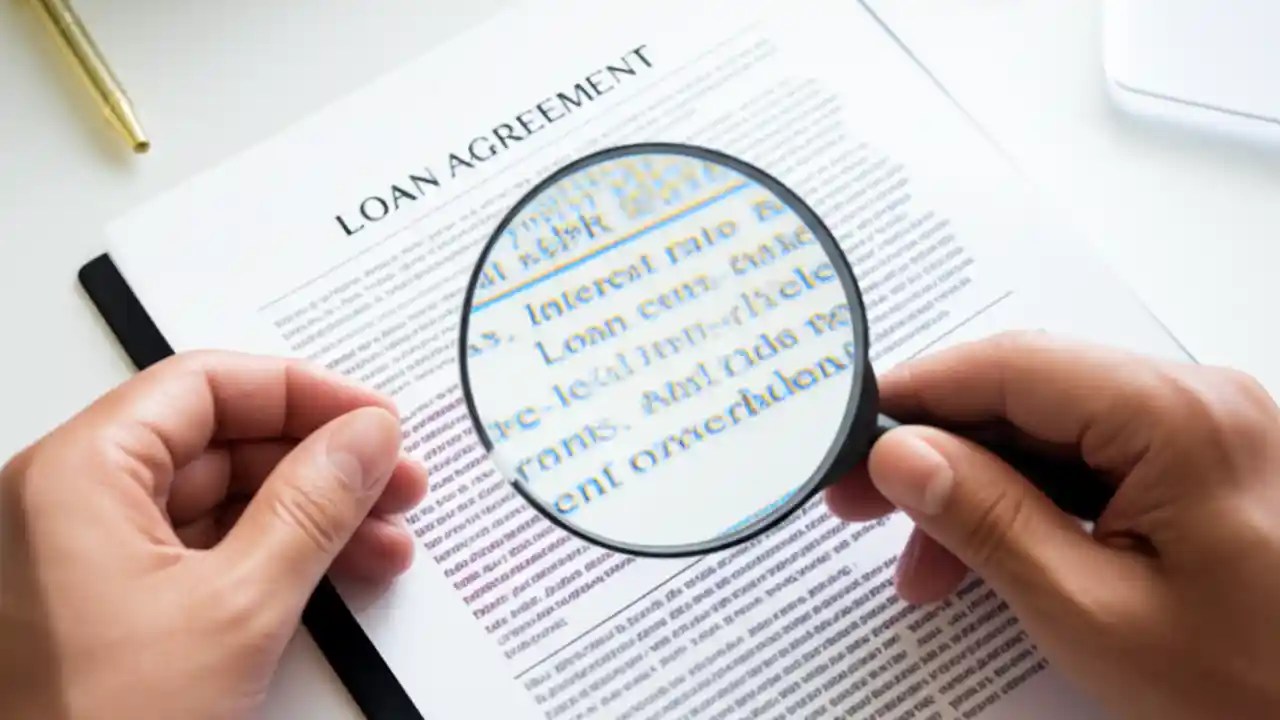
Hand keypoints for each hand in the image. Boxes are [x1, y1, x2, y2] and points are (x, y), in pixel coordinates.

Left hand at [0, 351, 427, 719]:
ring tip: (382, 540)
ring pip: (217, 501)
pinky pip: (203, 553)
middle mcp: (71, 504)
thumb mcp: (237, 608)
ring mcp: (87, 557)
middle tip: (392, 481)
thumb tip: (363, 439)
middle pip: (216, 441)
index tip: (372, 419)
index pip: (205, 386)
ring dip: (309, 515)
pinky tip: (332, 574)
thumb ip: (312, 507)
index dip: (302, 392)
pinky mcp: (110, 606)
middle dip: (318, 462)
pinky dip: (273, 558)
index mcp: (78, 476)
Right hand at [826, 332, 1279, 719]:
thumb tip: (901, 454)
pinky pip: (1092, 464)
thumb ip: (987, 520)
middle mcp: (1198, 403)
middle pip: (1027, 396)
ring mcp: (1205, 433)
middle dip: (937, 449)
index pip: (1011, 368)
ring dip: (978, 488)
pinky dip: (1031, 505)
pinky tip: (987, 557)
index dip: (915, 393)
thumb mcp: (1093, 612)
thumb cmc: (1253, 688)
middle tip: (859, 501)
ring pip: (1053, 434)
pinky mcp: (1203, 468)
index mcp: (1179, 419)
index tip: (847, 431)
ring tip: (923, 564)